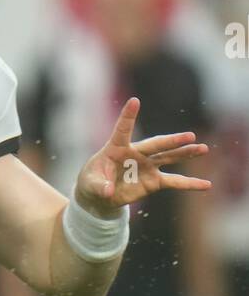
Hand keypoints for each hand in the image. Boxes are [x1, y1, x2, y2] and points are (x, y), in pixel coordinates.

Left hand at [75, 97, 210, 216]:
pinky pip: (174, 182)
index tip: (134, 100)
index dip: (128, 116)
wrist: (101, 194)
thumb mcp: (90, 184)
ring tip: (203, 148)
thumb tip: (109, 192)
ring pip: (169, 157)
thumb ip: (99, 186)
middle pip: (156, 145)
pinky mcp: (153, 181)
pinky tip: (206, 185)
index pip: (123, 129)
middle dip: (172, 141)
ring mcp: (147, 166)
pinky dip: (189, 184)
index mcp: (116, 147)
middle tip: (190, 136)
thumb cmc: (93, 182)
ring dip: (185, 153)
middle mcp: (136, 153)